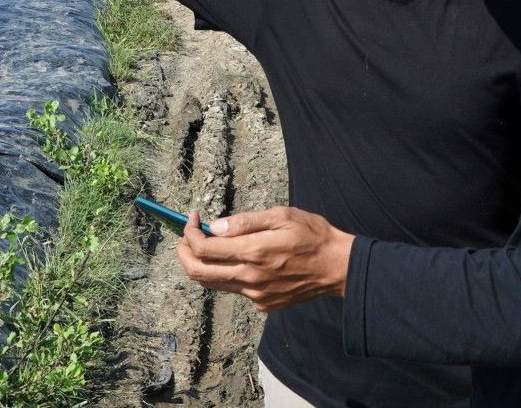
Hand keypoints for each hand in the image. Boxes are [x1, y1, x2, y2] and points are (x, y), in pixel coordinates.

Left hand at [176, 207, 353, 312]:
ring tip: (203, 246)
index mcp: (253, 253)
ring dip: (200, 265)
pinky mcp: (262, 304)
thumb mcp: (282, 216)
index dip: (190, 232)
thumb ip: (245, 222)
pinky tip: (237, 260)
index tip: (193, 218)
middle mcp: (249, 278)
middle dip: (183, 252)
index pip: (203, 248)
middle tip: (185, 236)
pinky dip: (226, 274)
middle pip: (198, 272)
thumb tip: (215, 227)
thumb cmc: (312, 236)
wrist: (338, 268)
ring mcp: (255, 295)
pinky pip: (234, 289)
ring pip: (213, 284)